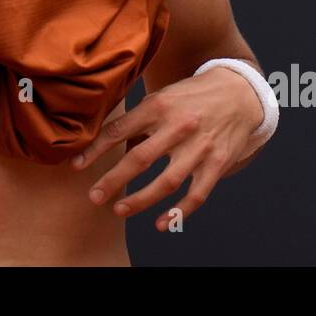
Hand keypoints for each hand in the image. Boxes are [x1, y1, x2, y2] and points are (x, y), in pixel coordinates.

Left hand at [70, 65, 264, 230]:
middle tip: (94, 196)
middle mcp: (179, 126)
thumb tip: (104, 145)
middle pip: (140, 158)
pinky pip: (197, 194)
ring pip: (167, 181)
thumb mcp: (162, 97)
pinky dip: (178, 212)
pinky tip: (160, 223)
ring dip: (141, 200)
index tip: (76, 166)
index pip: (120, 129)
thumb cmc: (191, 98)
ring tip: (119, 211)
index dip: (95, 149)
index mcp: (159, 106)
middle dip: (114, 180)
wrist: (239, 92)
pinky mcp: (217, 164)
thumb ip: (138, 120)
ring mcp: (200, 147)